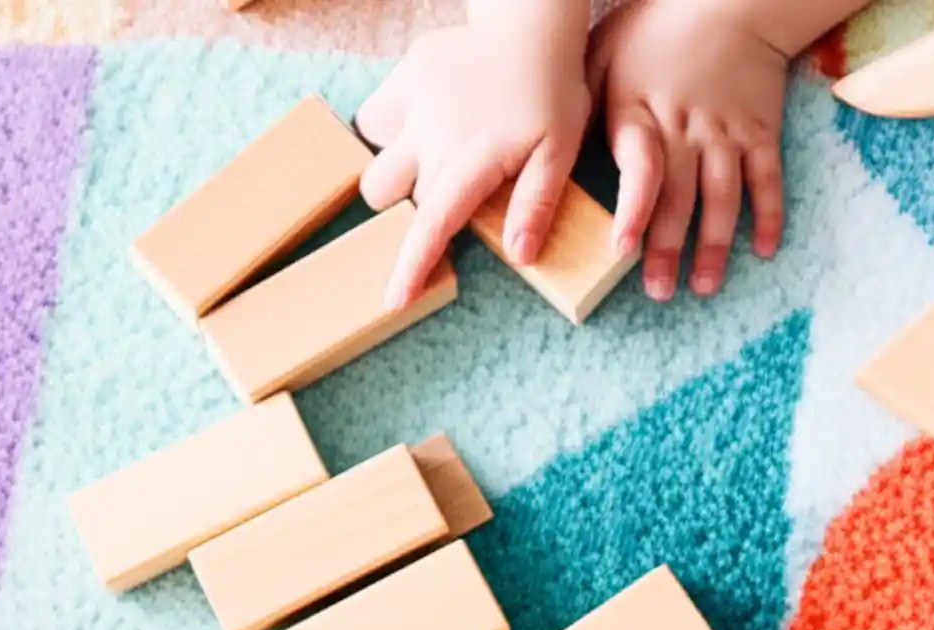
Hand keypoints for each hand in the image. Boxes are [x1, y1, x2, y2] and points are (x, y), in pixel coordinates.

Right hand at [357, 11, 590, 308]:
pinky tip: (426, 123)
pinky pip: (378, 116)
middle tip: (447, 192)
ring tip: (431, 158)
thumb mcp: (559, 151)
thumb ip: (536, 203)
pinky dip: (393, 130)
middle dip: (408, 207)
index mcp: (470, 160)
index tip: (394, 299)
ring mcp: (411, 104)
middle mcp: (430, 135)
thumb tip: (518, 253)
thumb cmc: (552, 90)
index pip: (432, 224)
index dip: (412, 266)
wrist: (530, 23)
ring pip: (374, 157)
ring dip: (394, 170)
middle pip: (391, 197)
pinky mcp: (403, 77)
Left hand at [588, 0, 789, 300]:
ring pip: (723, 199)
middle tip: (659, 292)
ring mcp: (727, 133)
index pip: (641, 169)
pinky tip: (763, 250)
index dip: (634, 211)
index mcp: (641, 113)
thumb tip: (548, 150)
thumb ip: (580, 103)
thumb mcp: (604, 53)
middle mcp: (686, 129)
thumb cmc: (654, 27)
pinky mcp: (761, 132)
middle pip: (679, 198)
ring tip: (703, 286)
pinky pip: (768, 179)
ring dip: (714, 246)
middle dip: (668, 250)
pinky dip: (769, 216)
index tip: (622, 250)